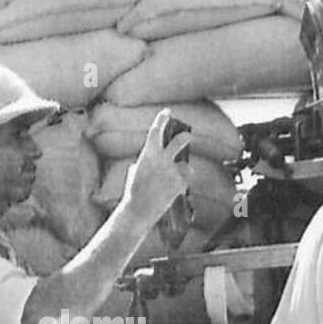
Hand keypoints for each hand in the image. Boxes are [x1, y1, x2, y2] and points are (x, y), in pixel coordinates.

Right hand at [120, 109, 191, 227]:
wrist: (139, 210)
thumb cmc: (134, 192)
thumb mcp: (136, 171)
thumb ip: (148, 161)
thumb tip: (160, 158)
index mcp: (148, 154)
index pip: (156, 131)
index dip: (162, 119)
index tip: (167, 112)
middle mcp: (162, 160)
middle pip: (179, 142)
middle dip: (185, 138)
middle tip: (188, 136)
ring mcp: (172, 171)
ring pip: (186, 166)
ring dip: (182, 171)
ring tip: (170, 182)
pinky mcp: (180, 184)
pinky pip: (184, 181)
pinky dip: (180, 186)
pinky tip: (170, 193)